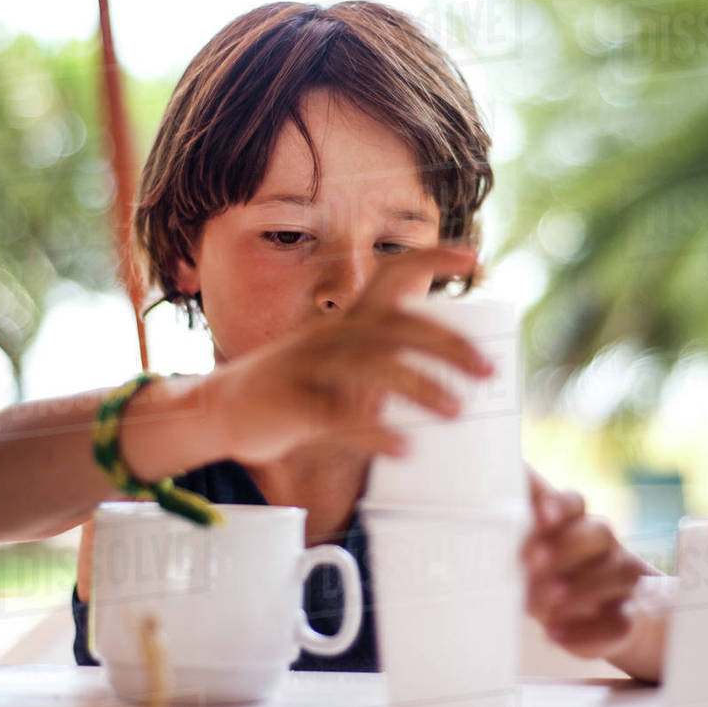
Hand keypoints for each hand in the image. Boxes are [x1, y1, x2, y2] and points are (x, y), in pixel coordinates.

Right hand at [215, 245, 493, 465]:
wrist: (218, 408)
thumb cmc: (293, 389)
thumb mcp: (336, 362)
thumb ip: (381, 365)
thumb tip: (445, 384)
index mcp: (346, 321)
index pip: (391, 275)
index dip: (432, 259)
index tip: (476, 258)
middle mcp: (331, 335)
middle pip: (396, 325)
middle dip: (447, 343)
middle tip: (489, 369)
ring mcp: (309, 367)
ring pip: (370, 366)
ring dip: (419, 386)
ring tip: (458, 410)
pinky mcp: (291, 405)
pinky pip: (336, 416)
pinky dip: (372, 432)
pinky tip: (404, 448)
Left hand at [521, 471, 644, 658]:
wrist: (594, 615)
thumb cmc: (549, 571)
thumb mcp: (528, 547)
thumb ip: (513, 523)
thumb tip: (484, 490)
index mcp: (576, 522)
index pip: (574, 503)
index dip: (560, 506)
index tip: (540, 515)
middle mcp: (604, 546)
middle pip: (599, 532)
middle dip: (566, 547)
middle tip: (531, 563)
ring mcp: (619, 580)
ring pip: (618, 572)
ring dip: (582, 588)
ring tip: (548, 602)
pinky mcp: (623, 618)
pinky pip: (618, 622)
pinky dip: (586, 632)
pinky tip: (554, 634)